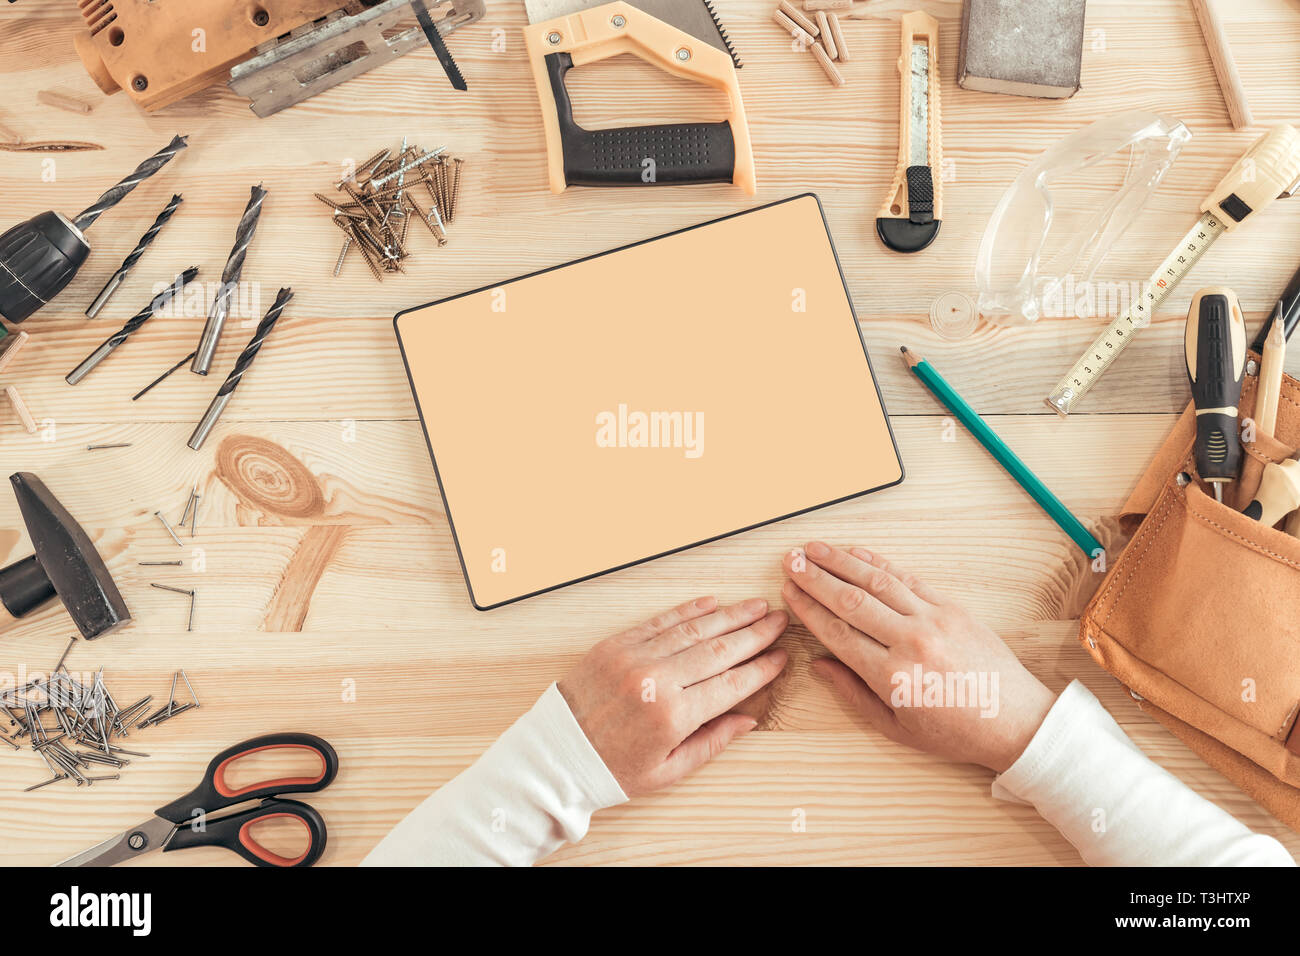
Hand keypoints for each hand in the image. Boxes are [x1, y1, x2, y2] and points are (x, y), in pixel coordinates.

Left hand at [558, 596, 787, 796]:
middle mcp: (657, 681)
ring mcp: (635, 658)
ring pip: (694, 630)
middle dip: (754, 634)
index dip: (761, 669)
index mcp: (673, 717)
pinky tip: (712, 603)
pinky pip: (660, 622)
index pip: (731, 685)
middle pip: (719, 651)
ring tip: (756, 606)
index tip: (782, 657)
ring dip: (729, 616)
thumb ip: (711, 743)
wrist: (556, 754)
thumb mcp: (667, 771)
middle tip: (780, 621)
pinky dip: (688, 611)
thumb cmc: (613, 768)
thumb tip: (748, 720)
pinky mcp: (616, 644)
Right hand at [781, 543, 1054, 772]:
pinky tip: (858, 553)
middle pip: (851, 600)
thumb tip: (818, 664)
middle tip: (790, 560)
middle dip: (816, 577)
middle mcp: (911, 642)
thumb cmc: (954, 731)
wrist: (1014, 720)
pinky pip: (909, 579)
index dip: (808, 608)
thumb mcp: (896, 726)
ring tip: (815, 548)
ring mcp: (934, 620)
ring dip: (842, 561)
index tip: (788, 591)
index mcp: (892, 676)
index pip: (837, 632)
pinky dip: (880, 564)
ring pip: (878, 582)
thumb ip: (852, 692)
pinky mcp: (953, 609)